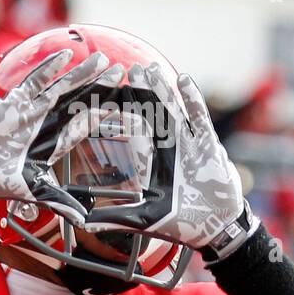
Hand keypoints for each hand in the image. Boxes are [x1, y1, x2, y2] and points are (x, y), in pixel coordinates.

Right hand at [0, 49, 124, 225]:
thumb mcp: (33, 191)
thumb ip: (59, 201)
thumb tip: (82, 221)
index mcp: (55, 142)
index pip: (84, 125)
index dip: (102, 116)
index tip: (121, 107)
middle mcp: (48, 122)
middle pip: (79, 101)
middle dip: (98, 88)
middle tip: (120, 74)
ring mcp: (34, 109)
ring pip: (63, 87)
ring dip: (82, 74)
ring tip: (101, 59)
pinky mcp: (16, 100)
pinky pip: (36, 80)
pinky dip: (50, 68)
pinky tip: (66, 55)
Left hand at [81, 64, 251, 256]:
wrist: (214, 225)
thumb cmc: (180, 223)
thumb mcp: (141, 220)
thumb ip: (112, 218)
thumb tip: (80, 224)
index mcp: (152, 161)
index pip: (134, 133)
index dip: (122, 116)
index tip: (106, 100)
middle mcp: (169, 147)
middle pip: (153, 114)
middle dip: (141, 94)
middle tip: (128, 72)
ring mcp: (189, 143)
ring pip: (174, 109)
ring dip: (162, 89)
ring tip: (150, 69)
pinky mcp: (208, 144)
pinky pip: (199, 117)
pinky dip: (192, 98)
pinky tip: (182, 79)